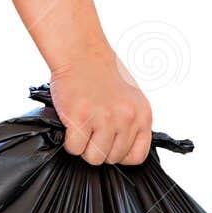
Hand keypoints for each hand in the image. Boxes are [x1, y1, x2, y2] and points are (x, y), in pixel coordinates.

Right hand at [49, 50, 152, 165]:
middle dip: (98, 148)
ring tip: (82, 126)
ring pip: (93, 158)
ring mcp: (104, 119)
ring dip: (84, 147)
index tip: (110, 144)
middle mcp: (126, 118)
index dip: (120, 154)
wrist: (81, 53)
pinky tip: (72, 123)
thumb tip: (121, 150)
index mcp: (142, 114)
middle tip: (91, 129)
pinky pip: (74, 149)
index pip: (137, 156)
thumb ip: (130, 123)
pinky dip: (69, 141)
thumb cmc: (102, 74)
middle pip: (111, 159)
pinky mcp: (81, 118)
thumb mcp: (129, 99)